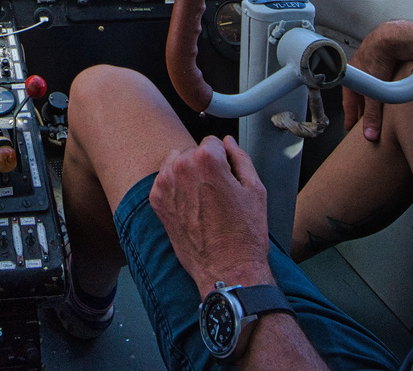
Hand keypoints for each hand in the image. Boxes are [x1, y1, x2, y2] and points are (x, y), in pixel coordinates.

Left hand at [148, 136, 274, 298]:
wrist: (227, 270)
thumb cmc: (245, 234)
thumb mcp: (255, 189)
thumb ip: (240, 157)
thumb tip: (228, 142)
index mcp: (207, 160)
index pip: (212, 141)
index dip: (224, 159)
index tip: (228, 176)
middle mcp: (181, 167)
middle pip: (193, 151)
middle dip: (205, 166)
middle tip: (219, 192)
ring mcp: (165, 185)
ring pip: (177, 164)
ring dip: (188, 174)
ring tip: (205, 200)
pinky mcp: (157, 201)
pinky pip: (165, 181)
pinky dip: (176, 188)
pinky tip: (192, 207)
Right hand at [342, 19, 412, 141]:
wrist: (393, 37)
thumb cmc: (378, 57)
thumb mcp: (375, 91)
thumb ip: (373, 114)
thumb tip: (370, 135)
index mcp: (352, 76)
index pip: (349, 101)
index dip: (351, 115)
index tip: (350, 127)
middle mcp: (361, 68)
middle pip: (360, 93)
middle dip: (362, 107)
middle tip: (365, 121)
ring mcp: (374, 61)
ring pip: (371, 84)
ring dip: (374, 95)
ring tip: (379, 106)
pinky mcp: (387, 56)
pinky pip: (383, 75)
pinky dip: (385, 85)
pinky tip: (392, 89)